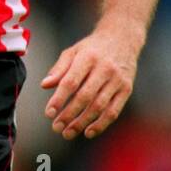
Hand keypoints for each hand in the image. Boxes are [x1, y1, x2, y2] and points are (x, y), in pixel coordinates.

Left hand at [41, 17, 141, 139]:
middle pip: (85, 97)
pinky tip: (88, 132)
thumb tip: (44, 85)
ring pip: (99, 106)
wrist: (123, 38)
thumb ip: (59, 69)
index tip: (48, 113)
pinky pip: (114, 111)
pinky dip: (101, 124)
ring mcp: (117, 80)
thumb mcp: (73, 51)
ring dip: (82, 122)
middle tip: (56, 127)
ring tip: (68, 133)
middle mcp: (105, 68)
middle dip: (69, 115)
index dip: (59, 99)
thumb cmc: (92, 48)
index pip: (71, 82)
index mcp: (88, 57)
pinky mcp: (126, 89)